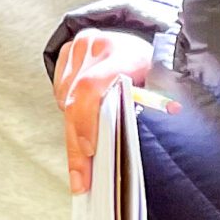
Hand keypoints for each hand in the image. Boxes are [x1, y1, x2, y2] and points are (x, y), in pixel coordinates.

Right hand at [53, 29, 159, 193]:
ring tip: (85, 156)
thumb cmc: (154, 68)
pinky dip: (69, 112)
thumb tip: (131, 149)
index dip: (87, 122)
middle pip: (73, 102)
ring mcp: (78, 47)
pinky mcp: (66, 52)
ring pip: (64, 100)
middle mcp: (96, 45)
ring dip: (73, 130)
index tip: (89, 152)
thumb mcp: (159, 86)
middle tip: (80, 179)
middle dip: (77, 146)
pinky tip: (83, 123)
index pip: (91, 89)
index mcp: (124, 53)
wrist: (146, 41)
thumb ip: (148, 110)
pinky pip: (60, 92)